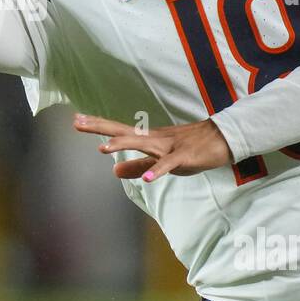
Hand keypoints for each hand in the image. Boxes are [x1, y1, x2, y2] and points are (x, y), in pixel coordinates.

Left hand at [73, 113, 232, 181]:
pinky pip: (169, 164)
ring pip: (143, 144)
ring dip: (123, 145)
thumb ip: (137, 165)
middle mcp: (154, 138)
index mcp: (148, 139)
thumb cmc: (190, 147)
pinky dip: (158, 170)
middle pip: (123, 132)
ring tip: (103, 148)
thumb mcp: (160, 159)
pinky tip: (147, 180)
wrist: (223, 138)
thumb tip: (113, 171)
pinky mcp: (184, 157)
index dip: (98, 126)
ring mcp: (169, 146)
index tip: (76, 120)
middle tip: (77, 122)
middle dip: (100, 127)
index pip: (118, 131)